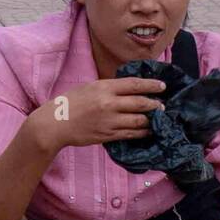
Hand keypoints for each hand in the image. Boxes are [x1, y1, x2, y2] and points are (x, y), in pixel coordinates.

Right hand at [35, 77, 165, 150]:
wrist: (56, 123)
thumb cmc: (71, 102)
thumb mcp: (90, 87)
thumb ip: (109, 87)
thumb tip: (128, 88)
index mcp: (104, 88)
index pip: (134, 84)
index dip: (151, 85)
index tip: (162, 86)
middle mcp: (109, 104)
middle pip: (140, 103)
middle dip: (155, 104)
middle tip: (162, 105)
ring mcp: (109, 121)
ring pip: (138, 121)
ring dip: (151, 120)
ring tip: (158, 118)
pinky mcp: (107, 135)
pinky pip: (130, 134)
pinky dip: (141, 132)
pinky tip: (147, 130)